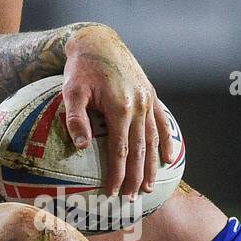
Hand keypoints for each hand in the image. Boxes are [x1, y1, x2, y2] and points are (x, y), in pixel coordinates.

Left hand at [61, 25, 176, 198]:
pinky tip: (169, 159)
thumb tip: (83, 147)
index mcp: (119, 107)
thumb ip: (76, 119)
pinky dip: (167, 142)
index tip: (111, 192)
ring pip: (153, 140)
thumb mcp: (71, 91)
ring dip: (151, 165)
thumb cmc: (80, 68)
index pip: (120, 149)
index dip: (117, 173)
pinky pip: (162, 123)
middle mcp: (139, 105)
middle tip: (130, 198)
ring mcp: (148, 100)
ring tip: (147, 186)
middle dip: (135, 176)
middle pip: (140, 149)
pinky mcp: (151, 95)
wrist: (98, 41)